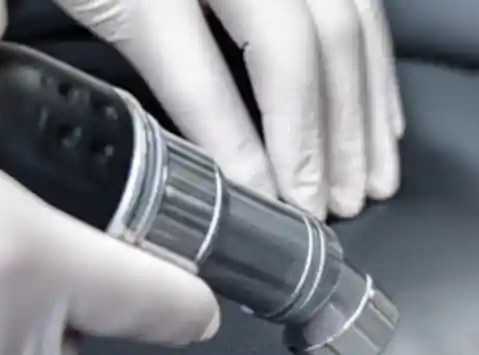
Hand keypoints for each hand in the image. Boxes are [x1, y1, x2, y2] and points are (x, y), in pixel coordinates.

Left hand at [55, 0, 404, 218]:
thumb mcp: (94, 3)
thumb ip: (144, 61)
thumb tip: (217, 159)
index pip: (203, 75)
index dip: (240, 148)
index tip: (270, 207)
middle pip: (295, 48)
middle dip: (322, 140)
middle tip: (332, 209)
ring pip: (345, 25)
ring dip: (364, 113)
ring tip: (372, 183)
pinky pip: (362, 2)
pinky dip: (378, 67)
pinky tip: (384, 120)